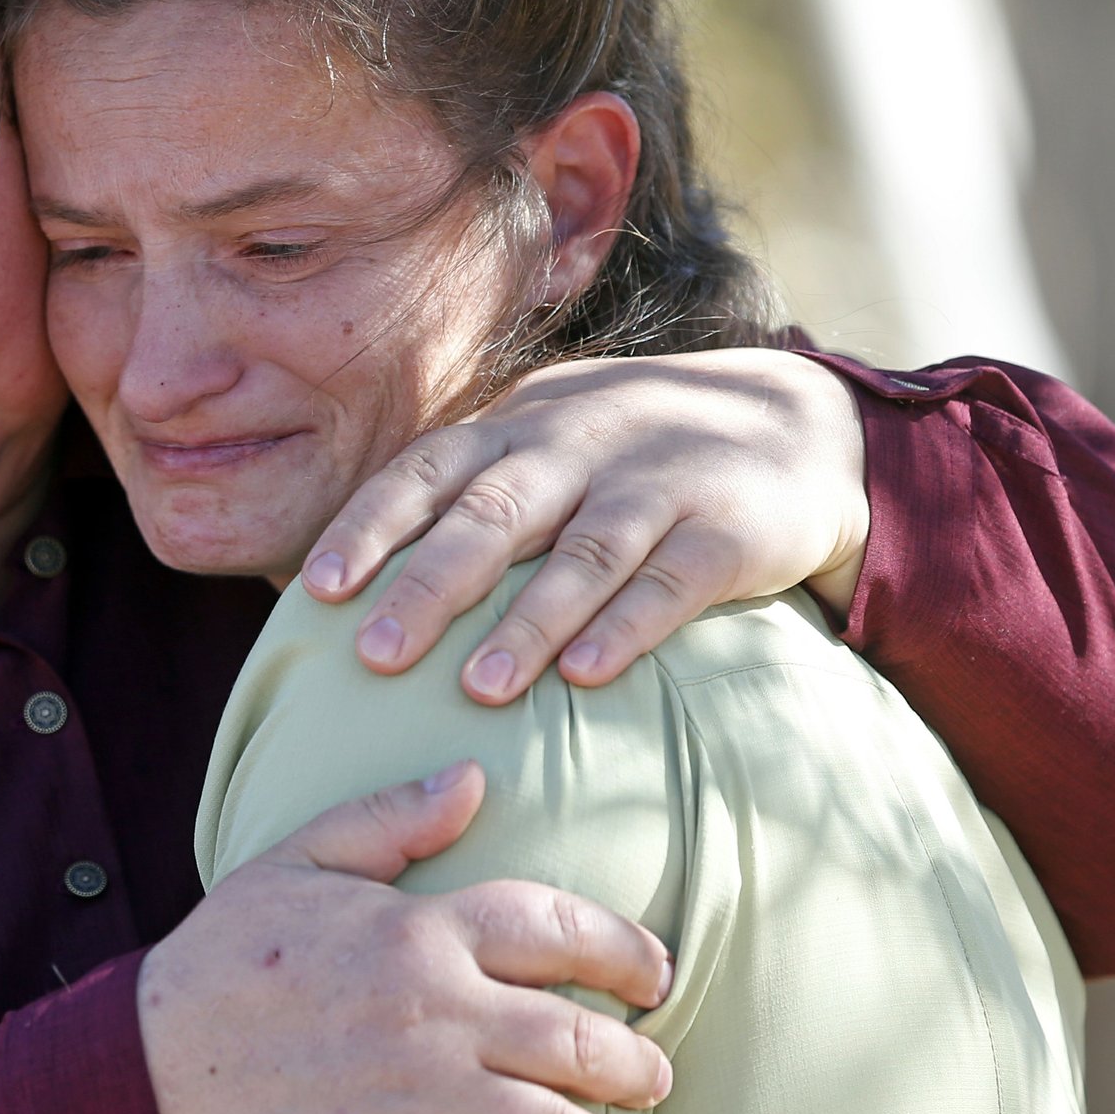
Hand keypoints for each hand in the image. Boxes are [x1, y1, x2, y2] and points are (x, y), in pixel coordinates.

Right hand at [140, 763, 673, 1113]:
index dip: (625, 951)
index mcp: (417, 930)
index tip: (656, 975)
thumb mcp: (293, 865)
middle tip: (655, 1076)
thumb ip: (389, 819)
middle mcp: (433, 1014)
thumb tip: (473, 779)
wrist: (142, 1076)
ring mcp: (416, 1101)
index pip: (557, 928)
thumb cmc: (217, 966)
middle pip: (578, 1037)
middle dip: (637, 1063)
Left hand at [299, 349, 869, 703]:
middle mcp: (580, 445)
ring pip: (583, 552)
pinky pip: (672, 579)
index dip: (370, 526)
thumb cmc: (627, 458)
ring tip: (476, 688)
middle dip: (431, 583)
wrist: (796, 426)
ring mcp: (659, 481)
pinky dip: (627, 626)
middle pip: (495, 513)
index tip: (317, 589)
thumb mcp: (546, 448)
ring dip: (527, 622)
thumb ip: (466, 497)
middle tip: (376, 653)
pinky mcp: (729, 527)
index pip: (428, 469)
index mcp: (518, 427)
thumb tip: (352, 584)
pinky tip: (585, 676)